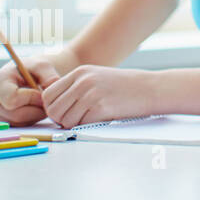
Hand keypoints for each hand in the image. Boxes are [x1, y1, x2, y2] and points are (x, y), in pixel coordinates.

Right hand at [0, 59, 62, 124]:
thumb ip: (50, 76)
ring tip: (37, 102)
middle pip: (17, 115)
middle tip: (45, 101)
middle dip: (36, 109)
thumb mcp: (42, 66)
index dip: (32, 98)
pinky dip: (28, 120)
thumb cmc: (31, 70)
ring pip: (18, 123)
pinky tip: (30, 108)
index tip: (41, 92)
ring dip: (34, 115)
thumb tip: (52, 88)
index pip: (13, 99)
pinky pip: (16, 127)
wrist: (20, 76)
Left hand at [41, 65, 157, 128]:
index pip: (48, 95)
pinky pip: (81, 125)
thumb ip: (75, 87)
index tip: (63, 113)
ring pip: (65, 120)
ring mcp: (91, 94)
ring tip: (89, 119)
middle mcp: (83, 81)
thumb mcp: (97, 77)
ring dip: (74, 125)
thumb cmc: (126, 86)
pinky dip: (87, 126)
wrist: (152, 88)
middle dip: (60, 120)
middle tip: (74, 121)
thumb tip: (54, 108)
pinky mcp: (100, 108)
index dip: (52, 108)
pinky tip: (100, 119)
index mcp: (80, 72)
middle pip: (53, 109)